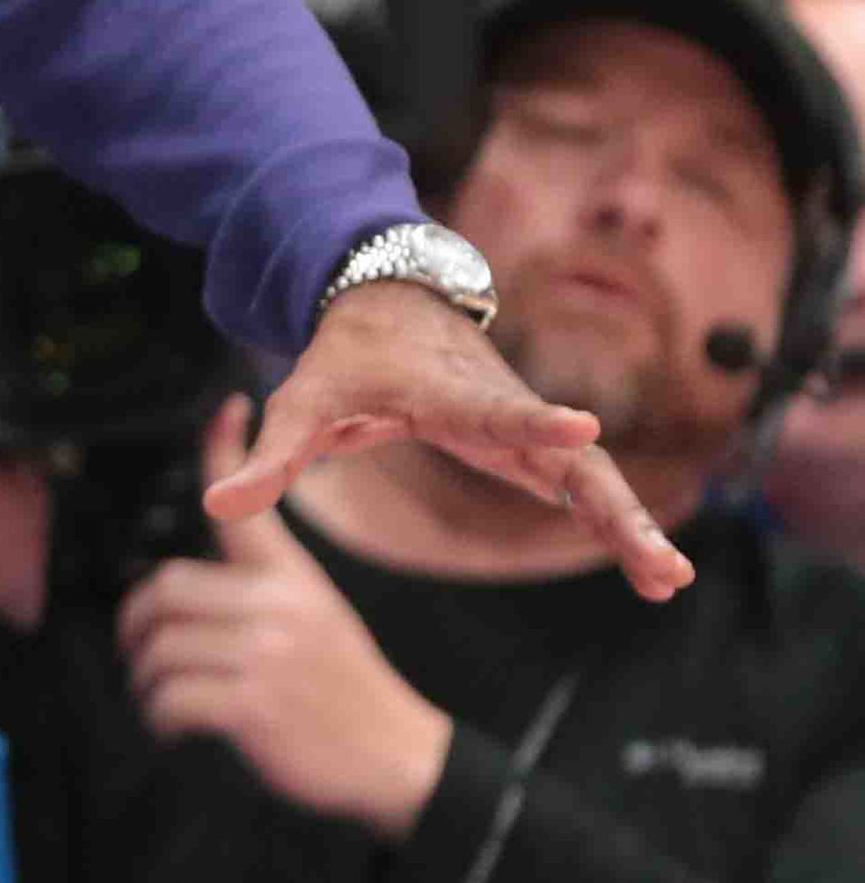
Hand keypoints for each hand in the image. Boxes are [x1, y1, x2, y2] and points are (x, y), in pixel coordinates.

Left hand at [125, 399, 453, 835]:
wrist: (399, 760)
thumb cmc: (346, 691)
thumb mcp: (317, 617)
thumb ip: (260, 591)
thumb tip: (185, 587)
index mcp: (293, 580)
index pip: (249, 507)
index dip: (227, 451)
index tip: (228, 407)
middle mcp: (277, 606)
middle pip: (167, 588)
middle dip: (138, 623)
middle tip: (138, 649)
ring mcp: (265, 653)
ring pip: (162, 647)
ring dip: (145, 679)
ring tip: (157, 695)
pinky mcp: (253, 703)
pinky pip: (171, 697)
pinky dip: (158, 716)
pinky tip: (170, 725)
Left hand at [213, 282, 690, 597]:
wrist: (388, 302)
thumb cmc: (345, 354)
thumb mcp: (300, 400)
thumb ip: (268, 456)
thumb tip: (215, 508)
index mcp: (446, 391)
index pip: (495, 409)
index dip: (535, 422)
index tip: (584, 427)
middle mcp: (499, 407)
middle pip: (568, 460)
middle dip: (614, 508)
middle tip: (658, 561)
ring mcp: (523, 428)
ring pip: (588, 479)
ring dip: (628, 525)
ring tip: (668, 580)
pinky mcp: (530, 448)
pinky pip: (582, 488)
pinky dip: (614, 523)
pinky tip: (651, 571)